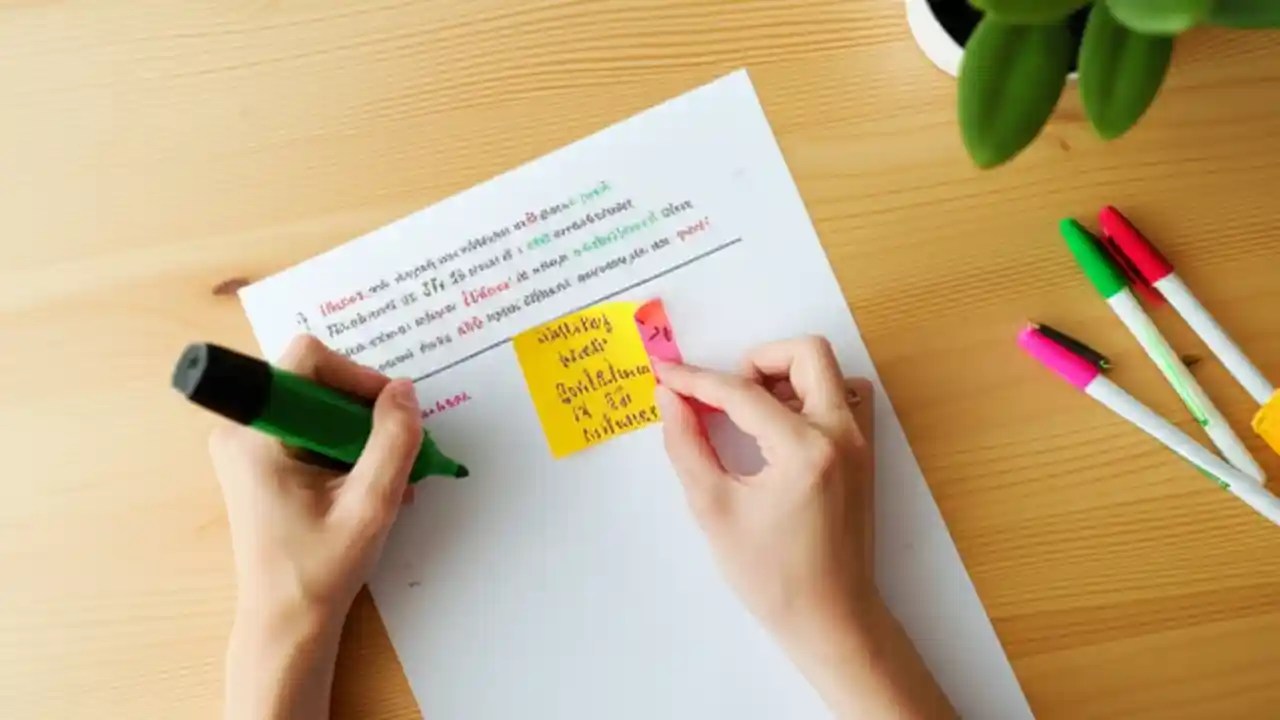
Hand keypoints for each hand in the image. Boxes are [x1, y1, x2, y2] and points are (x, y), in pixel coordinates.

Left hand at [209, 335, 422, 719]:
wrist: (287, 622)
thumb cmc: (319, 569)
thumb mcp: (370, 504)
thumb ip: (392, 442)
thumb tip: (405, 392)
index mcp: (255, 434)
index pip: (307, 360)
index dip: (356, 376)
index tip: (390, 411)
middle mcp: (242, 430)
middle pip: (316, 380)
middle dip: (364, 412)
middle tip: (398, 450)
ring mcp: (250, 445)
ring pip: (320, 406)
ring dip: (362, 436)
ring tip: (391, 477)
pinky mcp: (263, 462)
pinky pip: (313, 430)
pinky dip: (347, 450)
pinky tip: (371, 486)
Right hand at [655, 336, 953, 719]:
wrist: (831, 618)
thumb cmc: (772, 576)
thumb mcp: (715, 509)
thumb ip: (687, 445)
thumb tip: (670, 398)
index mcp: (804, 449)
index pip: (742, 392)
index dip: (697, 380)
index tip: (666, 375)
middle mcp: (842, 435)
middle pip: (805, 353)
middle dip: (755, 362)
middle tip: (725, 397)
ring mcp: (861, 443)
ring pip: (829, 372)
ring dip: (788, 376)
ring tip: (753, 415)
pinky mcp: (865, 456)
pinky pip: (845, 399)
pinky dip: (813, 396)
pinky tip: (783, 429)